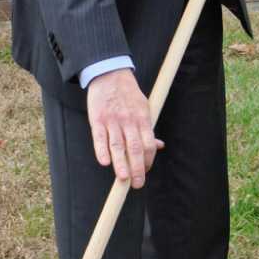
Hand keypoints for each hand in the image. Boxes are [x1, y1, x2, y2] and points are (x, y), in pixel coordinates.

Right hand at [86, 68, 161, 186]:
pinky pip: (100, 138)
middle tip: (137, 183)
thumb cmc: (129, 95)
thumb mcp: (145, 108)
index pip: (148, 144)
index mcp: (143, 119)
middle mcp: (129, 121)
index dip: (148, 160)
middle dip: (137, 168)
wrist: (110, 75)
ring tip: (123, 179)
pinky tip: (104, 162)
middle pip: (135, 148)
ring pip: (118, 145)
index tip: (145, 171)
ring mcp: (112, 120)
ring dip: (121, 163)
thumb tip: (160, 146)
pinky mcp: (97, 119)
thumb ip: (149, 128)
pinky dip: (101, 150)